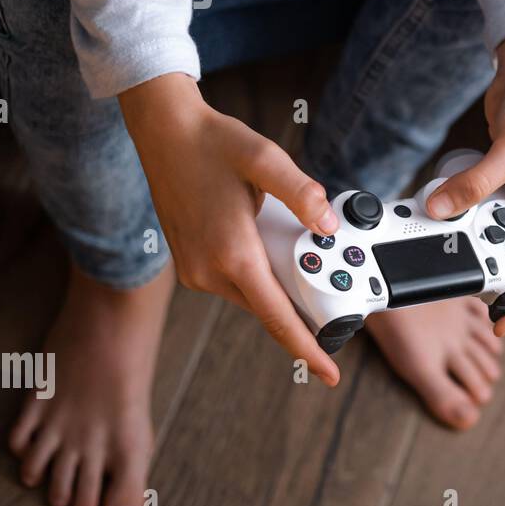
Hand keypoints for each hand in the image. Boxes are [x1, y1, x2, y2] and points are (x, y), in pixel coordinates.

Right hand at [119, 73, 341, 385]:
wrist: (164, 131)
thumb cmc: (214, 142)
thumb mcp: (265, 159)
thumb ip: (302, 194)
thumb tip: (330, 224)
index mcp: (231, 254)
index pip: (277, 317)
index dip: (307, 349)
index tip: (329, 374)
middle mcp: (209, 271)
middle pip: (269, 309)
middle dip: (305, 311)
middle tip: (340, 301)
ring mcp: (195, 270)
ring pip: (254, 296)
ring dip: (282, 289)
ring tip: (308, 261)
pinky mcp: (191, 264)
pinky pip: (237, 283)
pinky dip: (261, 277)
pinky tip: (275, 251)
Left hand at [424, 24, 504, 336]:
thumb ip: (476, 183)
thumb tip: (438, 212)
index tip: (500, 325)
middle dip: (497, 284)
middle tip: (463, 285)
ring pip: (503, 243)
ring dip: (477, 251)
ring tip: (447, 249)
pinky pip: (488, 215)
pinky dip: (468, 221)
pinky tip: (445, 214)